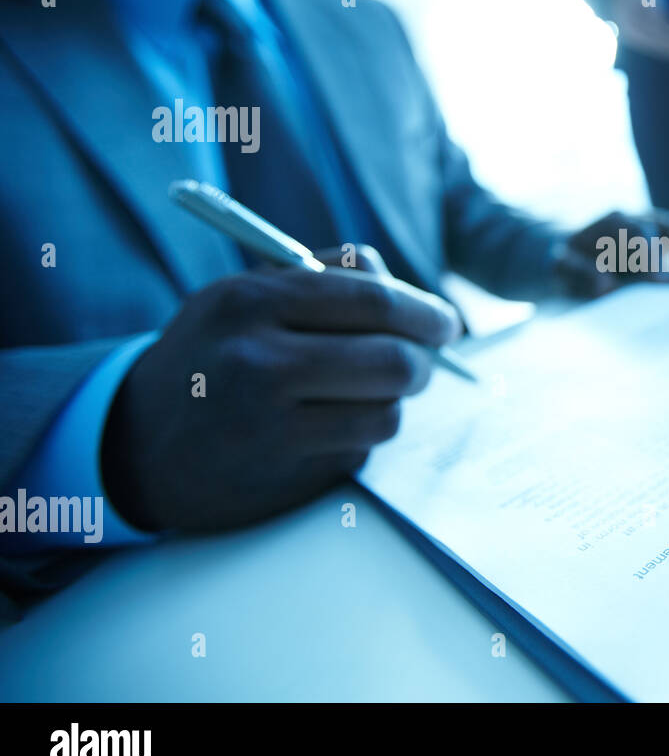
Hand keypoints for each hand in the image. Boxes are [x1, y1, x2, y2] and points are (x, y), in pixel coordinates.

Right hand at [101, 245, 461, 531]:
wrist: (135, 443)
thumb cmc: (211, 355)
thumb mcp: (245, 296)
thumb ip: (324, 279)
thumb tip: (408, 292)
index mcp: (251, 303)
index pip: (373, 300)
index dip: (425, 313)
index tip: (445, 323)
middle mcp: (259, 364)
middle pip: (394, 361)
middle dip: (424, 362)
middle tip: (424, 363)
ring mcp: (272, 428)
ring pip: (387, 412)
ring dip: (393, 404)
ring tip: (369, 395)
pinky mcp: (287, 477)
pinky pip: (362, 450)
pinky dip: (360, 437)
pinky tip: (325, 429)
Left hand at [556, 210, 668, 296]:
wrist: (565, 250)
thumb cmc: (564, 266)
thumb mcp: (560, 271)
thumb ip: (577, 275)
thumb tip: (605, 285)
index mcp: (607, 224)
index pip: (634, 231)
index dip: (648, 252)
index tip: (660, 278)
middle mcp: (635, 217)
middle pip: (667, 225)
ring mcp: (653, 223)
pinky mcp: (665, 235)